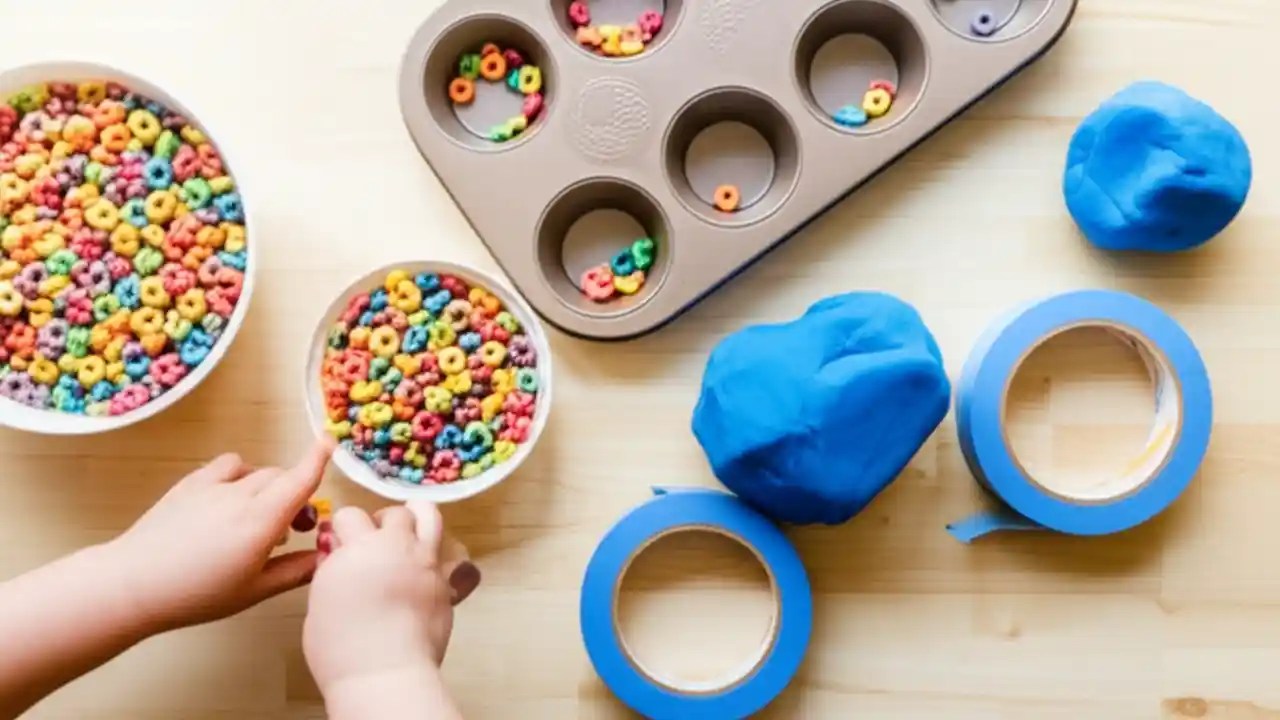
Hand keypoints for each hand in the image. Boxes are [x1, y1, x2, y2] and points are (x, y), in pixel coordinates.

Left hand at [107, 439, 332, 631]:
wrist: (133, 584)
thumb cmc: (195, 594)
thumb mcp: (253, 591)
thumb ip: (295, 571)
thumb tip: (323, 558)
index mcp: (261, 522)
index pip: (299, 480)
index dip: (318, 459)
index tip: (329, 442)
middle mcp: (240, 495)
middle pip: (281, 478)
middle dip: (296, 496)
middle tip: (297, 529)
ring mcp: (212, 485)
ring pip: (256, 472)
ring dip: (268, 487)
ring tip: (259, 516)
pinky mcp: (190, 483)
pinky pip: (228, 466)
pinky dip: (239, 476)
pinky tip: (230, 501)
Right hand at [303, 501, 478, 694]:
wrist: (384, 673)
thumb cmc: (340, 646)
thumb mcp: (320, 600)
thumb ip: (332, 568)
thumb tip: (337, 553)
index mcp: (359, 547)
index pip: (350, 515)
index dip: (343, 529)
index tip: (340, 545)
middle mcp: (397, 546)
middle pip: (396, 512)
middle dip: (382, 522)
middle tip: (375, 542)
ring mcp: (427, 562)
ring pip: (430, 516)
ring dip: (418, 520)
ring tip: (409, 537)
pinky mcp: (448, 584)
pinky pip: (453, 556)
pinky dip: (440, 558)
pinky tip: (428, 573)